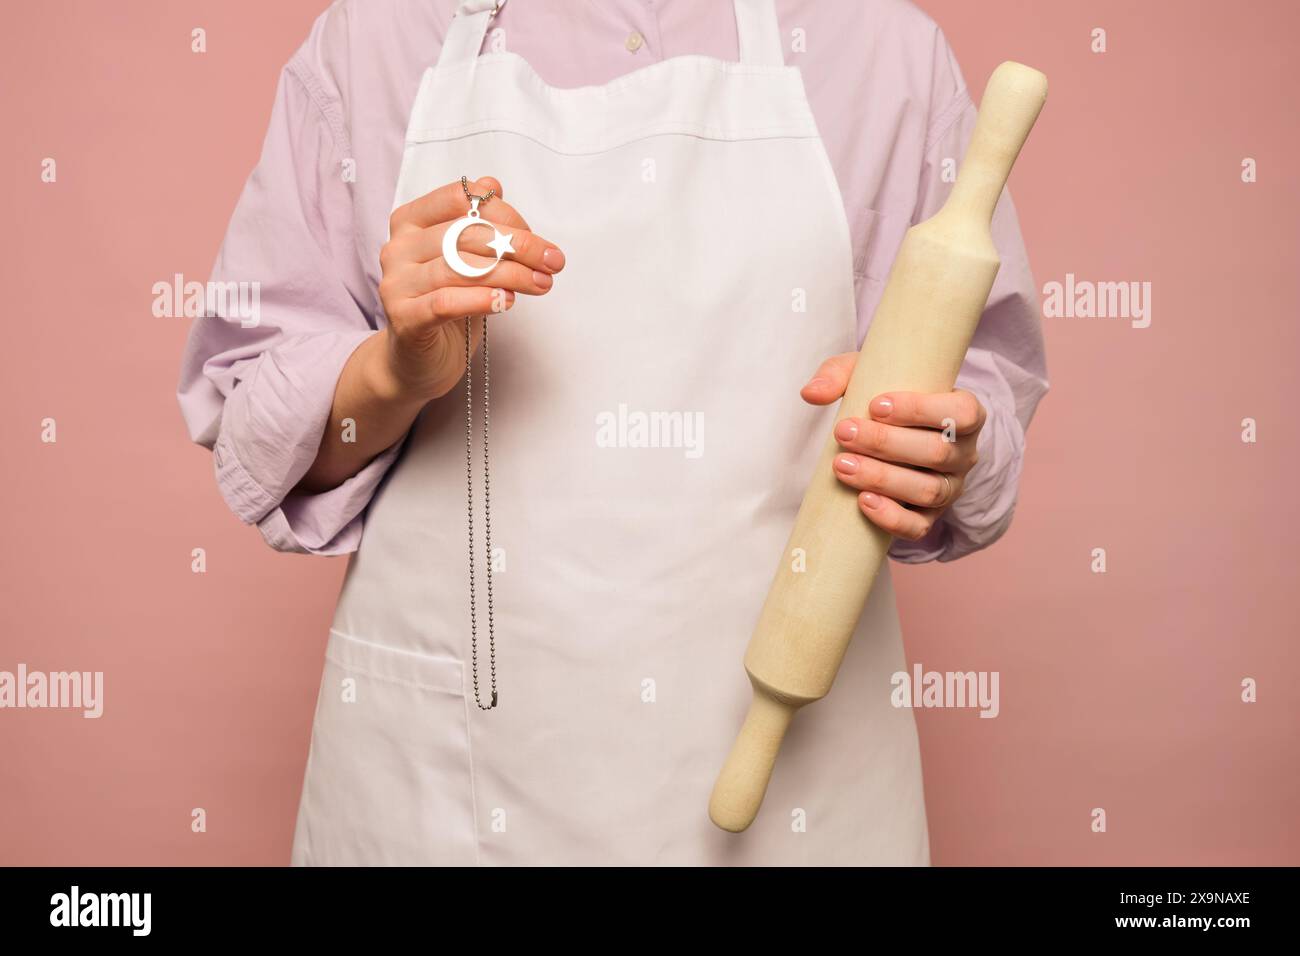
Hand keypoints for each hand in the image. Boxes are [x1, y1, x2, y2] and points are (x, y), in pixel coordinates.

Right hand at [378, 176, 564, 400]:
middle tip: (553, 261)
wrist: (419, 361)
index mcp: (411, 222)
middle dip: (518, 245)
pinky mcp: (404, 319)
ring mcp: (397, 284)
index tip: (535, 238)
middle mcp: (398, 248)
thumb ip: (477, 224)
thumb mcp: (466, 260)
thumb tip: (492, 185)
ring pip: (459, 268)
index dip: (503, 213)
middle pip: (463, 234)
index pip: (458, 199)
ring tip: (540, 284)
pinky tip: (507, 302)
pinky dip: (481, 299)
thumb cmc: (449, 305)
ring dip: (510, 274)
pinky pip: (446, 302)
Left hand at [802, 353, 985, 540]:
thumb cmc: (883, 400)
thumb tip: (810, 393)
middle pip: (937, 452)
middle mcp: (963, 453)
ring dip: (882, 478)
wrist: (885, 436)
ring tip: (842, 465)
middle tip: (844, 433)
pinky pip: (919, 527)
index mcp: (964, 414)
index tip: (874, 406)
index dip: (921, 410)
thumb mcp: (866, 376)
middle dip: (885, 443)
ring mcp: (950, 488)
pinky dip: (892, 517)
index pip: (961, 412)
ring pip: (928, 490)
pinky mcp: (929, 516)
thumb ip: (839, 375)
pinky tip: (863, 501)